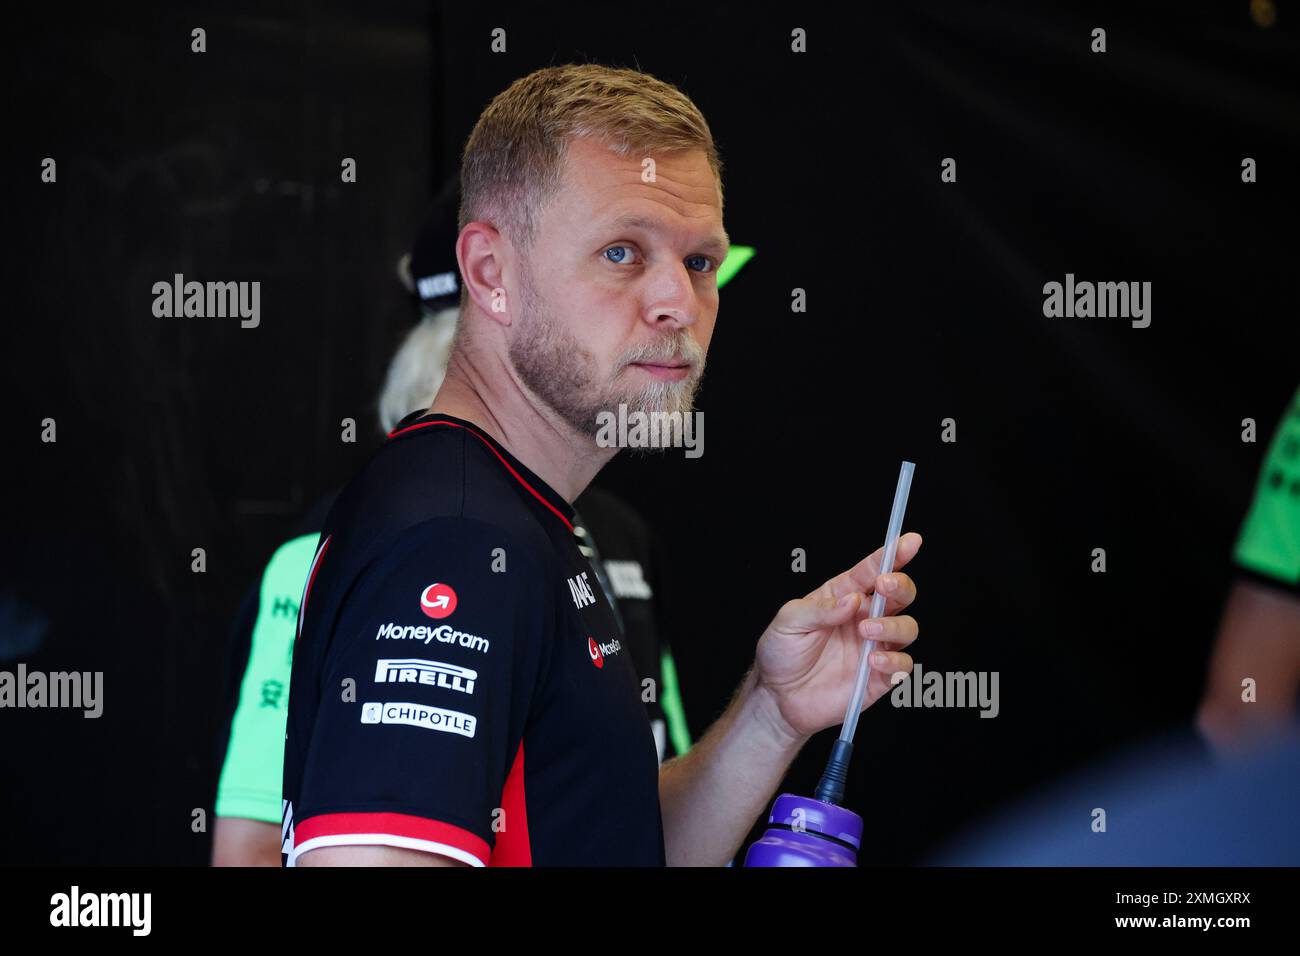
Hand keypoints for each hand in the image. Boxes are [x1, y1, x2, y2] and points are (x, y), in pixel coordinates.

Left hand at [754, 532, 920, 740]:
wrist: (777, 698)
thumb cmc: (781, 653)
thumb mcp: (789, 621)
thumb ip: (820, 609)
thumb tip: (852, 600)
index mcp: (843, 596)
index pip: (872, 570)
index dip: (894, 554)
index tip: (910, 541)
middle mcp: (864, 618)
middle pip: (900, 595)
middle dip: (900, 586)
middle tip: (884, 587)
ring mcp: (873, 646)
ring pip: (907, 628)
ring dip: (894, 625)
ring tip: (866, 630)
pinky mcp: (878, 677)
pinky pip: (903, 665)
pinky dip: (895, 661)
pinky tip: (873, 659)